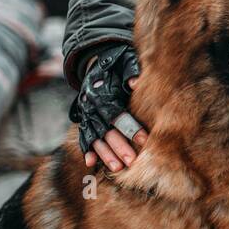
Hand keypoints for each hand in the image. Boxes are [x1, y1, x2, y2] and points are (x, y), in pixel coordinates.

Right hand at [69, 43, 147, 170]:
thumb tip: (135, 83)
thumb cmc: (116, 63)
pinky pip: (83, 137)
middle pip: (105, 130)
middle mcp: (91, 106)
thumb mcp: (125, 61)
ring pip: (95, 137)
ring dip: (105, 154)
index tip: (144, 140)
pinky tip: (91, 164)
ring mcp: (86, 115)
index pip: (116, 113)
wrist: (97, 60)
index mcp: (102, 94)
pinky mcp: (85, 120)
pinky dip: (86, 150)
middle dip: (119, 146)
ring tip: (118, 168)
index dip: (129, 127)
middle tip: (132, 161)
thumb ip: (130, 72)